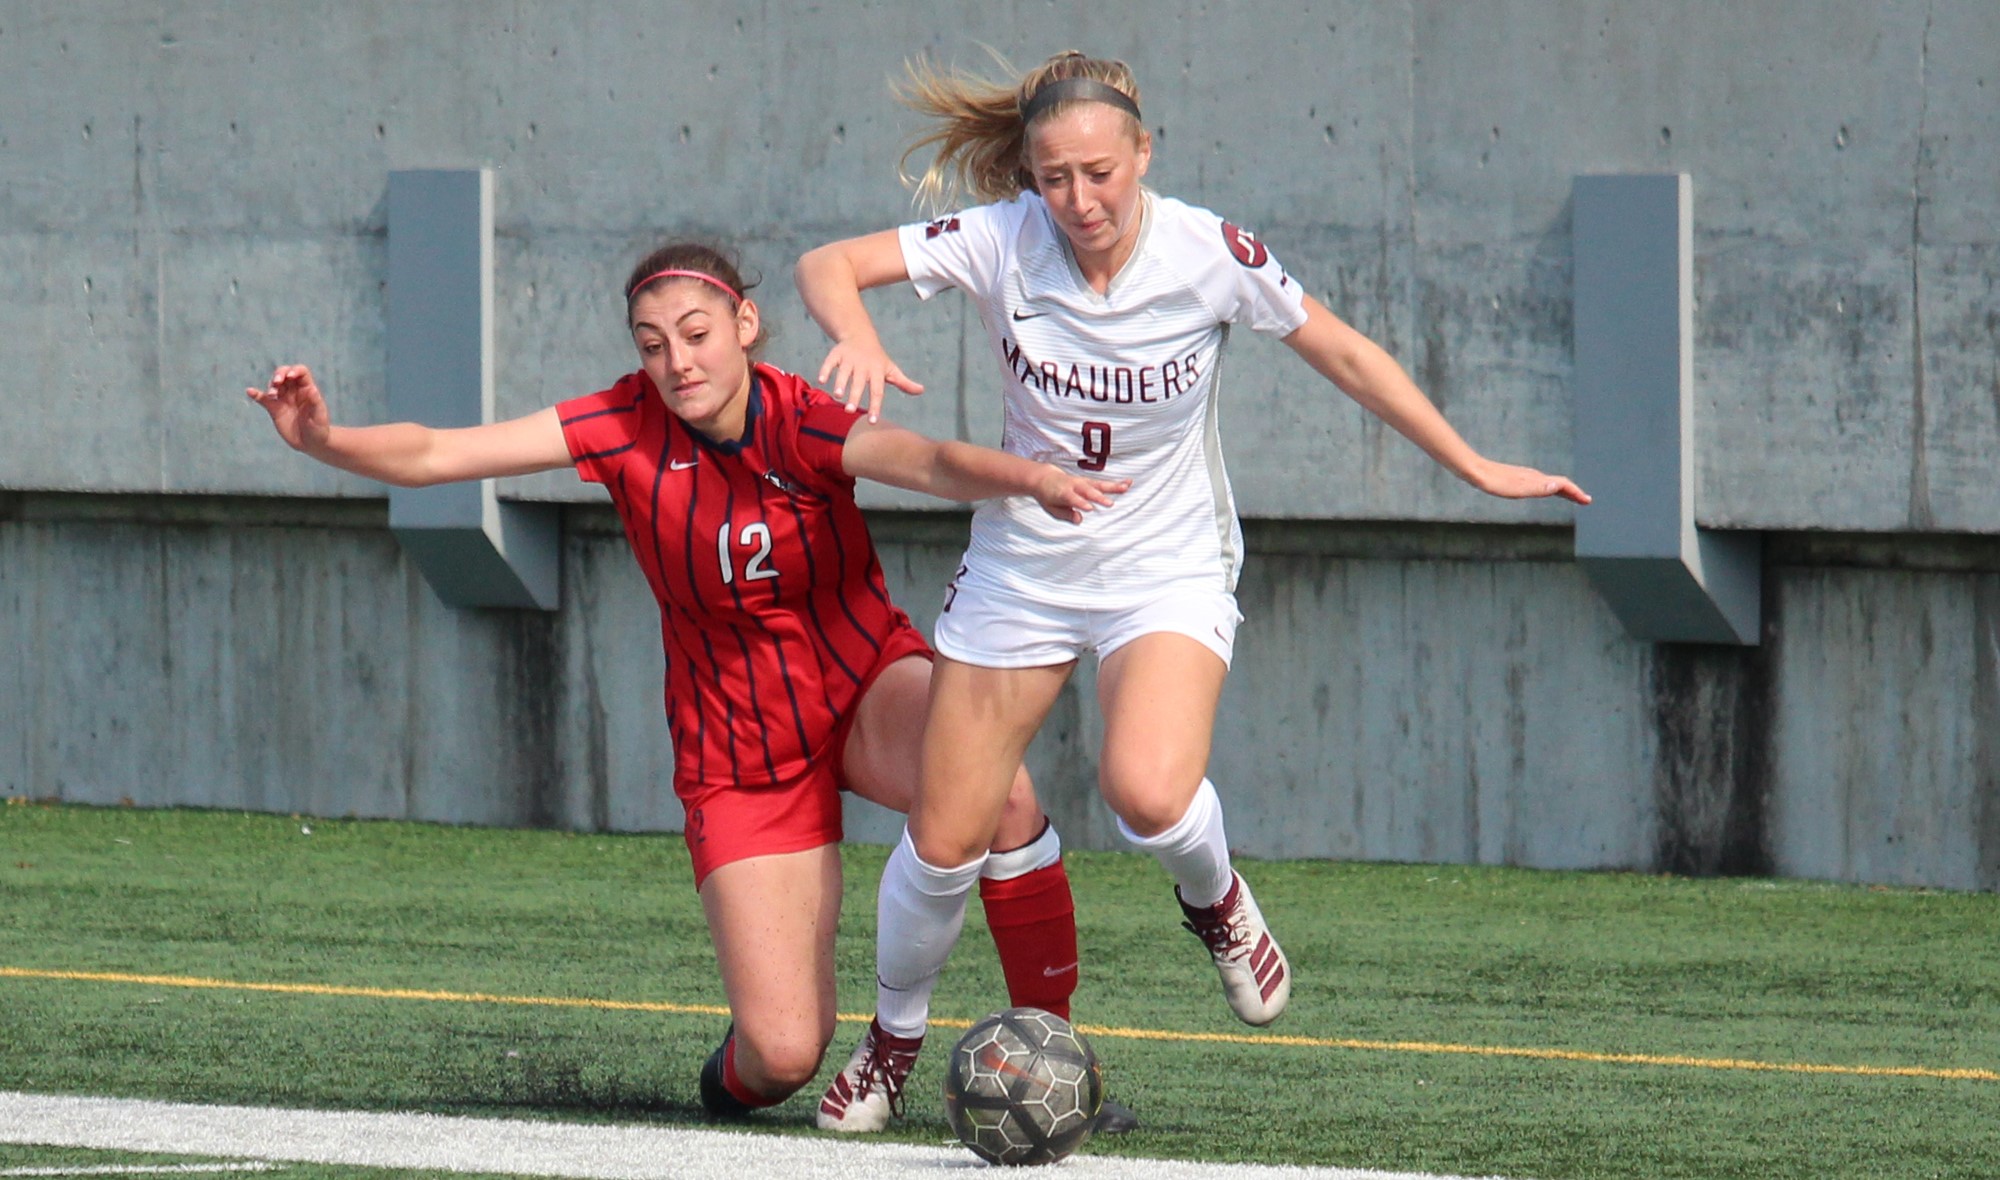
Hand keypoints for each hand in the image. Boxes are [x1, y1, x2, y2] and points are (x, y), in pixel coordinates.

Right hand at [246, 364, 330, 454]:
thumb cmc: (319, 429)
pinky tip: (250, 391)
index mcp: (307, 389)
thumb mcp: (320, 416)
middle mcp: (294, 391)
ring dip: (271, 386)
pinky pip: (263, 399)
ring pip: (274, 385)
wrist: (311, 443)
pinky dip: (256, 394)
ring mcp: (283, 399)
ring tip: (272, 395)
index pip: (300, 372)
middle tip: (277, 382)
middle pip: (284, 374)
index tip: (290, 377)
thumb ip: (315, 402)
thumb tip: (312, 389)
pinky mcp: (274, 409)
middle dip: (279, 374)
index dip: (295, 371)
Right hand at [816, 335, 923, 422]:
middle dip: (855, 396)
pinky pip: (830, 362)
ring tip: (837, 395)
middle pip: (859, 383)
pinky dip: (825, 370)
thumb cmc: (877, 358)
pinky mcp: (837, 353)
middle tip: (849, 411)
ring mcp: (849, 358)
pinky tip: (821, 380)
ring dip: (840, 382)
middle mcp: (863, 365)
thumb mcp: (891, 369)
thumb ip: (904, 382)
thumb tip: (921, 390)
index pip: (877, 391)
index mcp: (877, 371)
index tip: (873, 421)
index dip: (875, 406)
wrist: (860, 334)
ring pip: (844, 371)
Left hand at [1032, 467, 1130, 523]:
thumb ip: (1065, 514)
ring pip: (1098, 484)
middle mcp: (1074, 485)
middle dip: (1099, 497)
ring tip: (1126, 488)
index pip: (1072, 498)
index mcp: (1063, 493)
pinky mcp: (1089, 481)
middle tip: (1110, 504)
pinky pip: (1102, 483)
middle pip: (1088, 491)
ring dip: (1112, 487)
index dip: (1081, 503)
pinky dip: (1115, 483)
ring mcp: (1082, 482)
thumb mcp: (1052, 508)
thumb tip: (1079, 519)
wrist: (1045, 478)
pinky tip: (1128, 483)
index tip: (1090, 509)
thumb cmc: (1049, 496)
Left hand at [1470, 459, 1591, 504]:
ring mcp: (1525, 476)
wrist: (1475, 471)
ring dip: (1563, 490)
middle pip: (1559, 483)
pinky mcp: (1516, 478)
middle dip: (1573, 492)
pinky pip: (1539, 483)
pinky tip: (1543, 490)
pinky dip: (1549, 488)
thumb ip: (1537, 488)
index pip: (1563, 485)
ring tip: (1570, 496)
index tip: (1587, 501)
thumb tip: (1558, 486)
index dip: (1576, 493)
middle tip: (1585, 500)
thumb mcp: (1516, 488)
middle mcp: (1533, 476)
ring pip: (1549, 483)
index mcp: (1536, 479)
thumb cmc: (1493, 482)